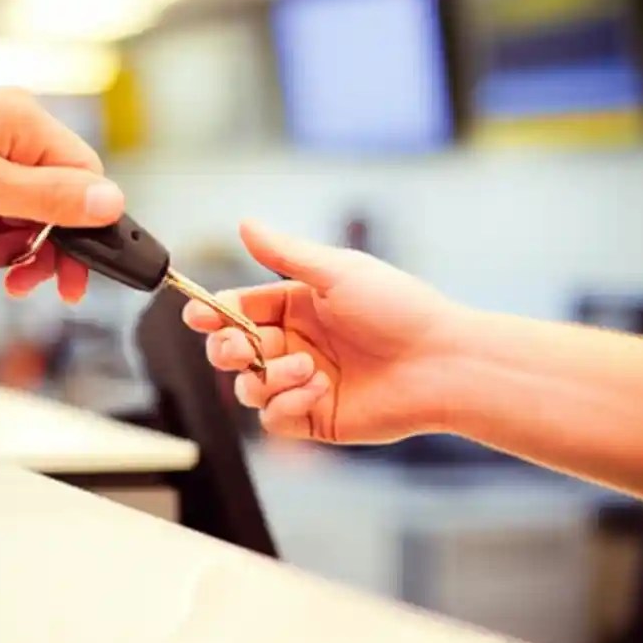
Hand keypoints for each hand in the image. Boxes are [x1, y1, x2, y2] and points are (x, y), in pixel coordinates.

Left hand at [0, 88, 123, 302]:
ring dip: (5, 247)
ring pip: (24, 208)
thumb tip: (112, 203)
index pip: (85, 178)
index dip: (83, 232)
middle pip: (56, 198)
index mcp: (25, 123)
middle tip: (23, 285)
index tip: (74, 276)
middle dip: (39, 247)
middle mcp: (13, 127)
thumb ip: (49, 199)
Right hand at [183, 222, 465, 442]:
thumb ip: (284, 253)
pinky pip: (273, 418)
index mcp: (296, 307)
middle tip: (243, 348)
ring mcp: (301, 384)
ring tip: (308, 370)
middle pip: (230, 352)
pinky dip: (286, 404)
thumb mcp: (338, 271)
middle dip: (227, 350)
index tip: (198, 316)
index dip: (213, 314)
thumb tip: (244, 224)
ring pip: (247, 388)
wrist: (445, 364)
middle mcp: (294, 345)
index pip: (237, 311)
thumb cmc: (401, 310)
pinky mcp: (313, 418)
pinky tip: (318, 390)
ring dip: (268, 378)